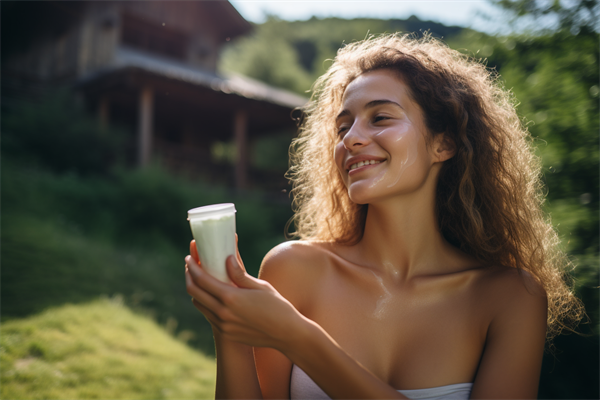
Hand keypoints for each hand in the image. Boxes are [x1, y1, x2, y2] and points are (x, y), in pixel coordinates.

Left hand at [185, 241, 305, 351]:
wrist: (285, 333)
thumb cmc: (277, 306)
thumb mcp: (259, 286)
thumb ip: (239, 274)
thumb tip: (227, 259)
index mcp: (231, 297)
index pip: (202, 280)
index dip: (192, 267)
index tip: (189, 258)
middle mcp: (223, 313)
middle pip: (194, 293)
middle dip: (189, 277)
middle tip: (190, 266)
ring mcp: (223, 325)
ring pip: (199, 305)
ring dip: (195, 291)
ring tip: (199, 280)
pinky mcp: (226, 333)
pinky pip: (209, 316)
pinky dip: (205, 303)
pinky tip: (212, 296)